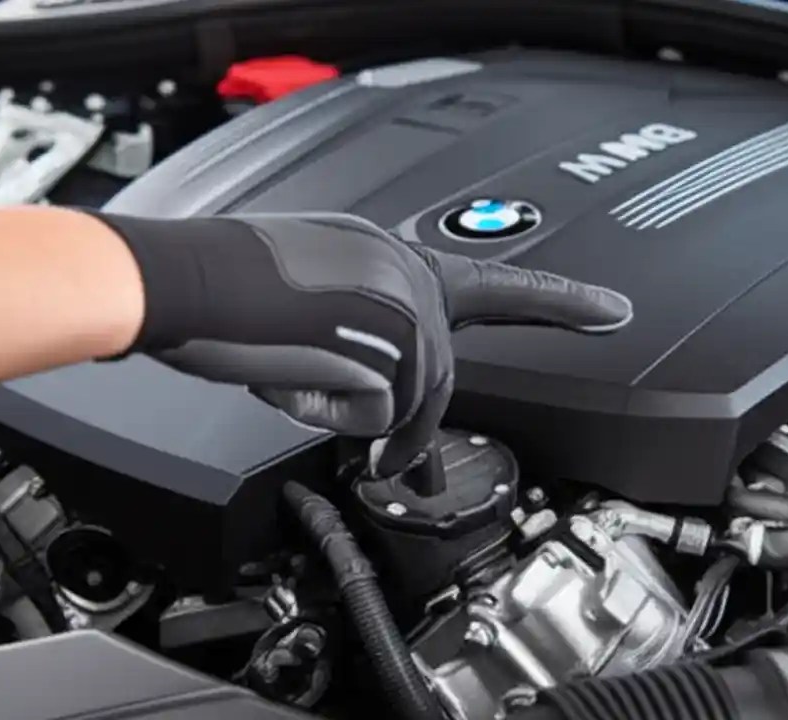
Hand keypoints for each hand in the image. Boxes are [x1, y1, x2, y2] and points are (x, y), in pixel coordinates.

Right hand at [96, 211, 631, 475]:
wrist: (177, 279)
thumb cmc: (222, 287)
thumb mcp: (309, 296)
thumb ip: (362, 334)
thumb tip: (380, 402)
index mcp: (390, 255)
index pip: (492, 285)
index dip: (559, 304)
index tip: (610, 311)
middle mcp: (405, 272)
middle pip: (441, 372)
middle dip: (414, 427)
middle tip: (391, 466)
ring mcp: (400, 304)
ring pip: (415, 399)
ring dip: (372, 428)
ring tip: (321, 420)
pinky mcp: (388, 342)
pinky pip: (384, 415)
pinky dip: (341, 421)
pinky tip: (300, 390)